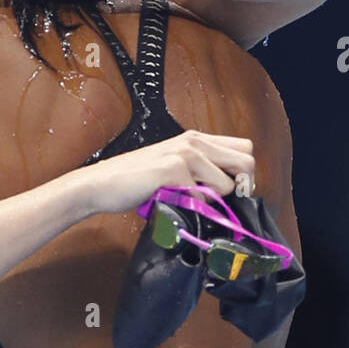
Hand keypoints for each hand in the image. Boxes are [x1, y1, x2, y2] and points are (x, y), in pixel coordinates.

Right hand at [89, 131, 254, 214]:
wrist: (101, 184)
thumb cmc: (135, 181)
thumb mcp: (173, 167)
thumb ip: (200, 170)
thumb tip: (232, 190)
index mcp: (195, 139)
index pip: (245, 148)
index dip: (244, 172)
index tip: (231, 190)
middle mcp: (193, 141)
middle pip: (247, 161)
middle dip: (241, 187)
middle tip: (220, 202)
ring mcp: (184, 154)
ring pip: (227, 184)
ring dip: (211, 201)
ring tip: (186, 201)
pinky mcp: (173, 170)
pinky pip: (202, 198)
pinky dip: (190, 208)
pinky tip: (171, 203)